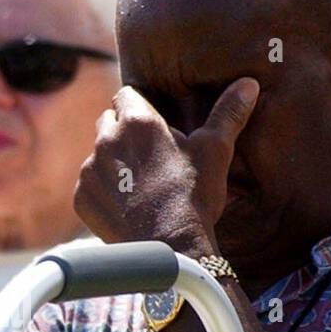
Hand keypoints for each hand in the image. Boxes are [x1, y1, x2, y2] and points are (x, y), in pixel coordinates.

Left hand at [73, 79, 258, 252]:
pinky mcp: (81, 198)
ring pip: (97, 154)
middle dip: (123, 131)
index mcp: (136, 121)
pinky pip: (89, 185)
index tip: (153, 121)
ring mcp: (89, 170)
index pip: (126, 95)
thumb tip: (249, 83)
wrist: (170, 249)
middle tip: (148, 153)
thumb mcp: (215, 151)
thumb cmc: (194, 196)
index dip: (140, 105)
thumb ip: (228, 113)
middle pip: (107, 121)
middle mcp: (105, 141)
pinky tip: (125, 203)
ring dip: (112, 161)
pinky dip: (103, 190)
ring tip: (138, 182)